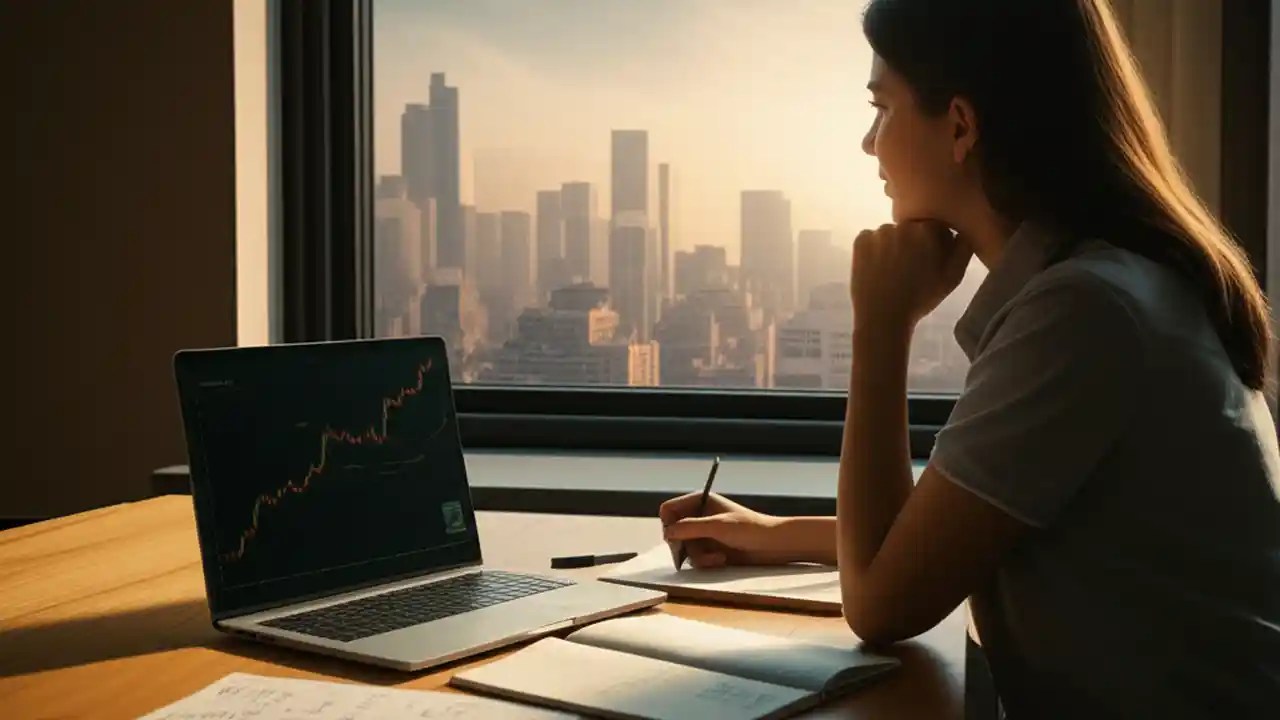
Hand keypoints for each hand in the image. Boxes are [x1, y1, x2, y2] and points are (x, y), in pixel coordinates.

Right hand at [659, 492, 784, 567]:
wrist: (772, 545)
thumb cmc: (749, 529)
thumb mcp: (718, 526)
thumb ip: (691, 527)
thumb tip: (668, 533)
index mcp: (699, 501)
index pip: (668, 510)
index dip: (668, 524)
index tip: (675, 538)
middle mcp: (699, 516)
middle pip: (673, 532)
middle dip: (683, 545)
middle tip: (692, 553)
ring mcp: (704, 534)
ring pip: (684, 549)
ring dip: (698, 556)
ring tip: (717, 558)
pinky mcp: (710, 550)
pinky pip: (695, 559)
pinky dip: (706, 562)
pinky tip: (721, 560)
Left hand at [851, 221, 972, 327]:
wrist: (883, 317)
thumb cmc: (921, 299)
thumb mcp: (952, 278)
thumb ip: (963, 249)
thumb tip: (962, 231)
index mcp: (928, 231)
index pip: (935, 226)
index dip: (934, 243)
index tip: (929, 260)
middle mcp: (903, 225)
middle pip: (912, 227)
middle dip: (913, 242)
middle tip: (910, 267)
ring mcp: (879, 231)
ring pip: (891, 233)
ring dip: (893, 245)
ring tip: (892, 270)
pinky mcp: (861, 240)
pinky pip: (871, 238)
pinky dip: (874, 249)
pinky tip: (877, 268)